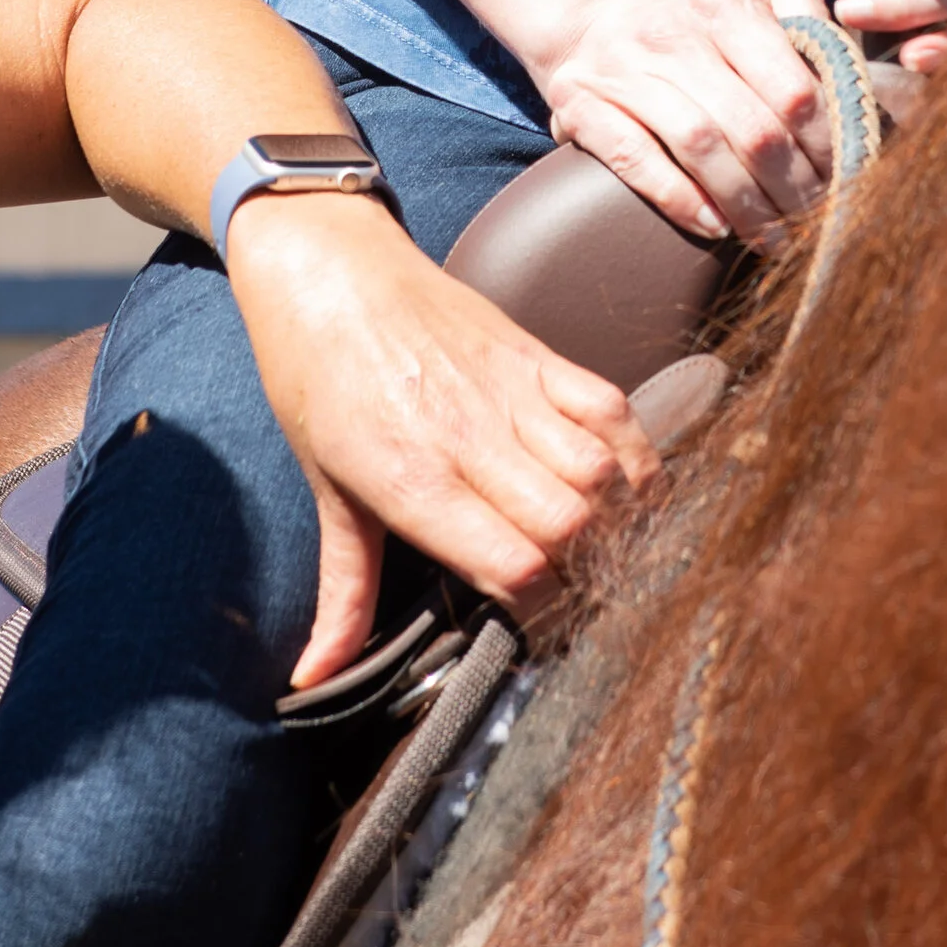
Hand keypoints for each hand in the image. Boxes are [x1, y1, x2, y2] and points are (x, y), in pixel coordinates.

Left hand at [225, 196, 661, 686]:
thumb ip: (342, 593)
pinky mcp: (539, 356)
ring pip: (603, 470)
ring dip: (617, 520)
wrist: (330, 269)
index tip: (536, 629)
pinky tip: (629, 489)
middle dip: (586, 573)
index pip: (514, 565)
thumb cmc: (317, 377)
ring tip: (606, 549)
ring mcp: (512, 391)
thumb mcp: (324, 492)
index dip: (542, 611)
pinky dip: (636, 455)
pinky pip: (613, 410)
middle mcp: (469, 437)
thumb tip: (310, 678)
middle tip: (577, 594)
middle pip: (571, 524)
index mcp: (411, 479)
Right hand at [537, 0, 827, 248]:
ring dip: (745, 203)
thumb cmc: (699, 34)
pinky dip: (680, 198)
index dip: (826, 147)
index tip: (846, 184)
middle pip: (752, 124)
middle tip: (814, 224)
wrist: (596, 23)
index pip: (795, 88)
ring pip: (700, 144)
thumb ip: (813, 36)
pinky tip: (715, 227)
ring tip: (773, 237)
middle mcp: (674, 29)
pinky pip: (636, 158)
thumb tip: (867, 96)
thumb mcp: (756, 11)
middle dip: (791, 187)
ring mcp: (623, 67)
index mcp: (730, 4)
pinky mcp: (582, 104)